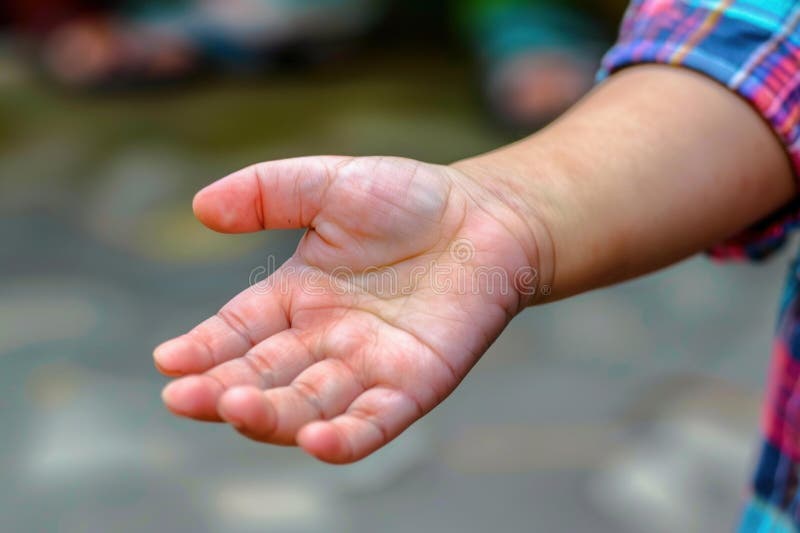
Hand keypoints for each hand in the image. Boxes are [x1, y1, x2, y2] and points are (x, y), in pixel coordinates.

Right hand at [154, 155, 545, 462]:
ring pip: (310, 405)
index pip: (237, 333)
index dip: (202, 349)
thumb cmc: (408, 198)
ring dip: (273, 416)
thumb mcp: (327, 184)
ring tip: (237, 409)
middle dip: (224, 391)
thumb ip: (266, 192)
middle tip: (185, 398)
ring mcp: (369, 366)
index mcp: (295, 298)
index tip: (168, 361)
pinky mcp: (416, 383)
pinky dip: (348, 437)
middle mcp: (324, 340)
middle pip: (264, 377)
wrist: (486, 216)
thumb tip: (199, 207)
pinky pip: (377, 420)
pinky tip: (317, 443)